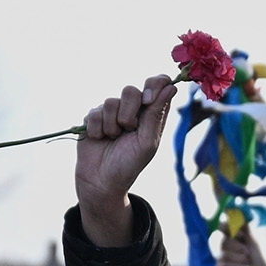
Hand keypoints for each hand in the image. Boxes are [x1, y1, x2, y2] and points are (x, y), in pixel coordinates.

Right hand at [75, 76, 178, 246]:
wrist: (102, 181)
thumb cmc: (129, 165)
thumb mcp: (147, 142)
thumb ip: (156, 114)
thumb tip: (172, 86)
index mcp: (151, 114)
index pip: (158, 84)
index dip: (154, 84)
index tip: (149, 99)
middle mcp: (133, 109)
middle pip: (131, 90)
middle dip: (129, 112)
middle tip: (129, 130)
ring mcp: (112, 112)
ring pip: (110, 101)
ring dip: (112, 125)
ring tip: (113, 139)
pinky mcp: (93, 117)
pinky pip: (94, 112)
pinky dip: (98, 130)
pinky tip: (100, 140)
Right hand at [216, 229, 265, 265]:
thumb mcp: (256, 248)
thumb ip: (248, 232)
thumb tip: (243, 216)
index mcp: (237, 240)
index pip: (225, 228)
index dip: (226, 226)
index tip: (232, 229)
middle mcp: (228, 248)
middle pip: (224, 240)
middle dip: (237, 246)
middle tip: (247, 253)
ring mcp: (222, 259)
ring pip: (223, 252)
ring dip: (238, 258)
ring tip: (248, 265)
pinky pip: (221, 264)